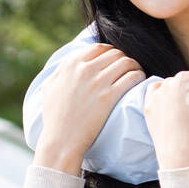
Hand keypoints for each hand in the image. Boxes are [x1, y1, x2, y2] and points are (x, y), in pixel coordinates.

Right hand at [36, 43, 144, 174]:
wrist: (62, 139)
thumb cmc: (55, 116)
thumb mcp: (50, 87)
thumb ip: (61, 70)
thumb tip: (72, 60)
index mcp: (71, 64)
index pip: (99, 48)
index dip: (111, 53)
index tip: (115, 62)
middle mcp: (85, 69)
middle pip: (116, 53)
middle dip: (124, 60)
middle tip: (128, 70)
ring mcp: (98, 82)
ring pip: (127, 62)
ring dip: (135, 67)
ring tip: (136, 74)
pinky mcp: (109, 96)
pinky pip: (132, 77)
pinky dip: (139, 77)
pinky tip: (138, 82)